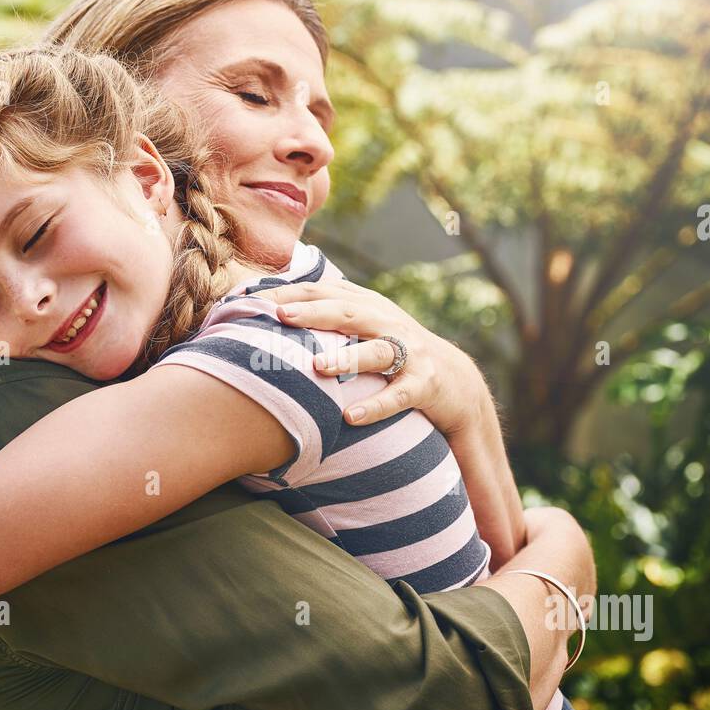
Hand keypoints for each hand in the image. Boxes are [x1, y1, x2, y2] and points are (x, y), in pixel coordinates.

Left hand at [251, 280, 487, 435]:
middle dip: (313, 312)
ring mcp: (408, 354)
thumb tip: (274, 307)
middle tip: (280, 315)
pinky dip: (375, 406)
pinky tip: (351, 417)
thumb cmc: (396, 351)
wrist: (455, 380)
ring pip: (375, 352)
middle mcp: (388, 324)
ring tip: (317, 366)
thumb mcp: (367, 324)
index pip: (325, 292)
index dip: (291, 293)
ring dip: (347, 358)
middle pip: (348, 312)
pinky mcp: (422, 385)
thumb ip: (331, 312)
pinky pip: (397, 396)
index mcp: (369, 306)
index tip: (254, 298)